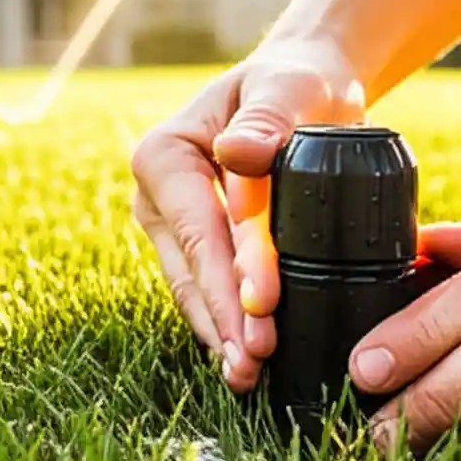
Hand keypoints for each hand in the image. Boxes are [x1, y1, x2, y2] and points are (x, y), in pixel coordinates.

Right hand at [131, 44, 365, 391]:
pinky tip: (247, 361)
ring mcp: (172, 229)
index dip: (227, 272)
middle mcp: (156, 197)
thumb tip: (240, 153)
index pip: (198, 226)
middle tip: (254, 362)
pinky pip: (211, 292)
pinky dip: (229, 325)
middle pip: (191, 268)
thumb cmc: (295, 84)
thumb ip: (267, 119)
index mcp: (163, 155)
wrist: (304, 90)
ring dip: (223, 334)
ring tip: (248, 376)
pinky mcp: (198, 249)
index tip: (261, 308)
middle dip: (224, 318)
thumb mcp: (287, 87)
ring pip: (194, 290)